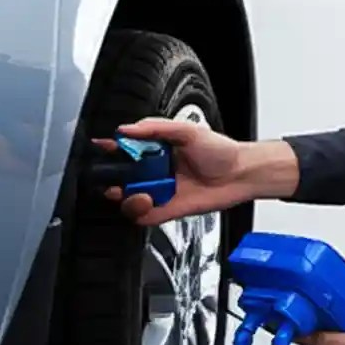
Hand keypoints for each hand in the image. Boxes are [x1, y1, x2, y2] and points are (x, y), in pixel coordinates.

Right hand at [94, 116, 297, 225]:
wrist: (242, 174)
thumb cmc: (222, 151)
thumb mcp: (188, 131)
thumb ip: (156, 128)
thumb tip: (127, 129)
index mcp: (159, 149)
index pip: (127, 150)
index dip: (112, 150)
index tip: (101, 149)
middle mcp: (158, 171)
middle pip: (124, 177)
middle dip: (115, 178)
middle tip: (117, 176)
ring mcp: (162, 190)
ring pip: (130, 198)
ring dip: (127, 197)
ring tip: (138, 191)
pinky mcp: (169, 209)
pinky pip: (145, 216)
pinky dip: (140, 213)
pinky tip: (147, 202)